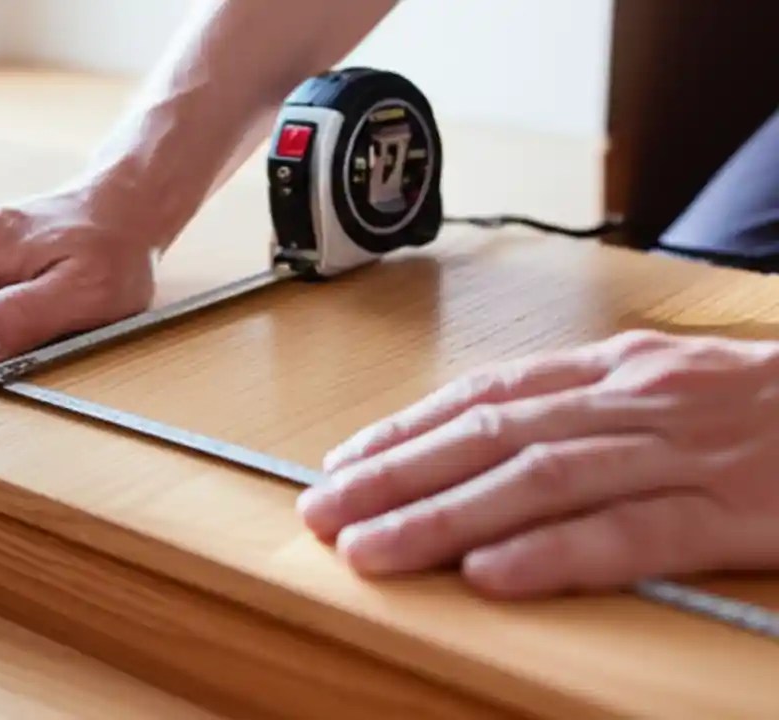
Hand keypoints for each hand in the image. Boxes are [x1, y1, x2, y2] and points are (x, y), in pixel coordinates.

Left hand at [297, 329, 778, 598]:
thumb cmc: (772, 405)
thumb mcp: (674, 387)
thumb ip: (592, 408)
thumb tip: (497, 437)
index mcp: (620, 371)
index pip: (487, 396)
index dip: (407, 429)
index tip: (342, 461)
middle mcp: (636, 401)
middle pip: (492, 436)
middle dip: (396, 475)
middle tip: (321, 512)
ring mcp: (685, 454)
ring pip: (541, 480)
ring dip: (445, 515)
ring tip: (371, 549)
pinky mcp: (736, 511)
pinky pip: (634, 532)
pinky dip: (558, 554)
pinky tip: (493, 576)